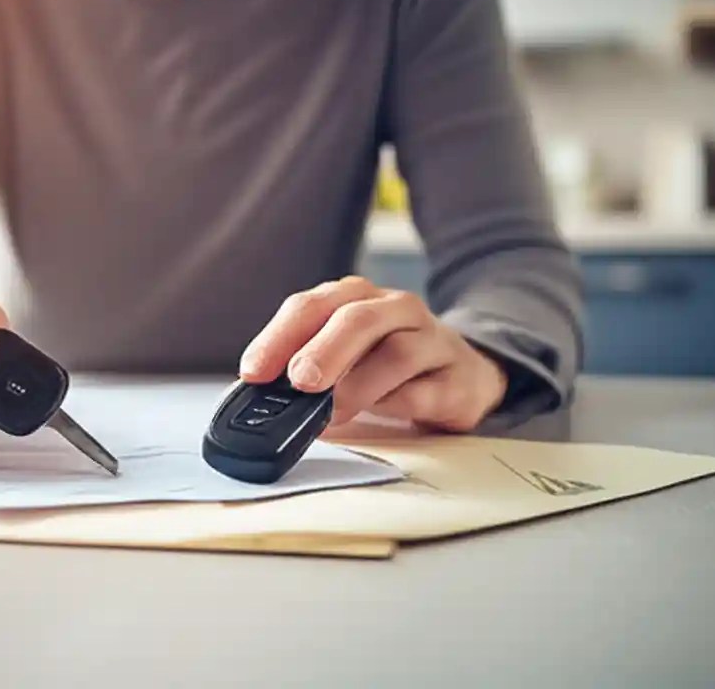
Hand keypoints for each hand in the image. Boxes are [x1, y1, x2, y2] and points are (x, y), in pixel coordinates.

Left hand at [239, 277, 507, 432]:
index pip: (309, 307)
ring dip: (358, 385)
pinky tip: (382, 416)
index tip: (253, 373)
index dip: (277, 338)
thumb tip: (255, 398)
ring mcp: (431, 340)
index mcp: (354, 298)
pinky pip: (427, 390)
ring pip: (397, 352)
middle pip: (357, 319)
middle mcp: (395, 309)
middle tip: (300, 382)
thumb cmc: (385, 363)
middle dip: (323, 351)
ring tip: (332, 412)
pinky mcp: (457, 378)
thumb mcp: (342, 357)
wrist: (461, 373)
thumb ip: (301, 369)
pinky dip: (399, 404)